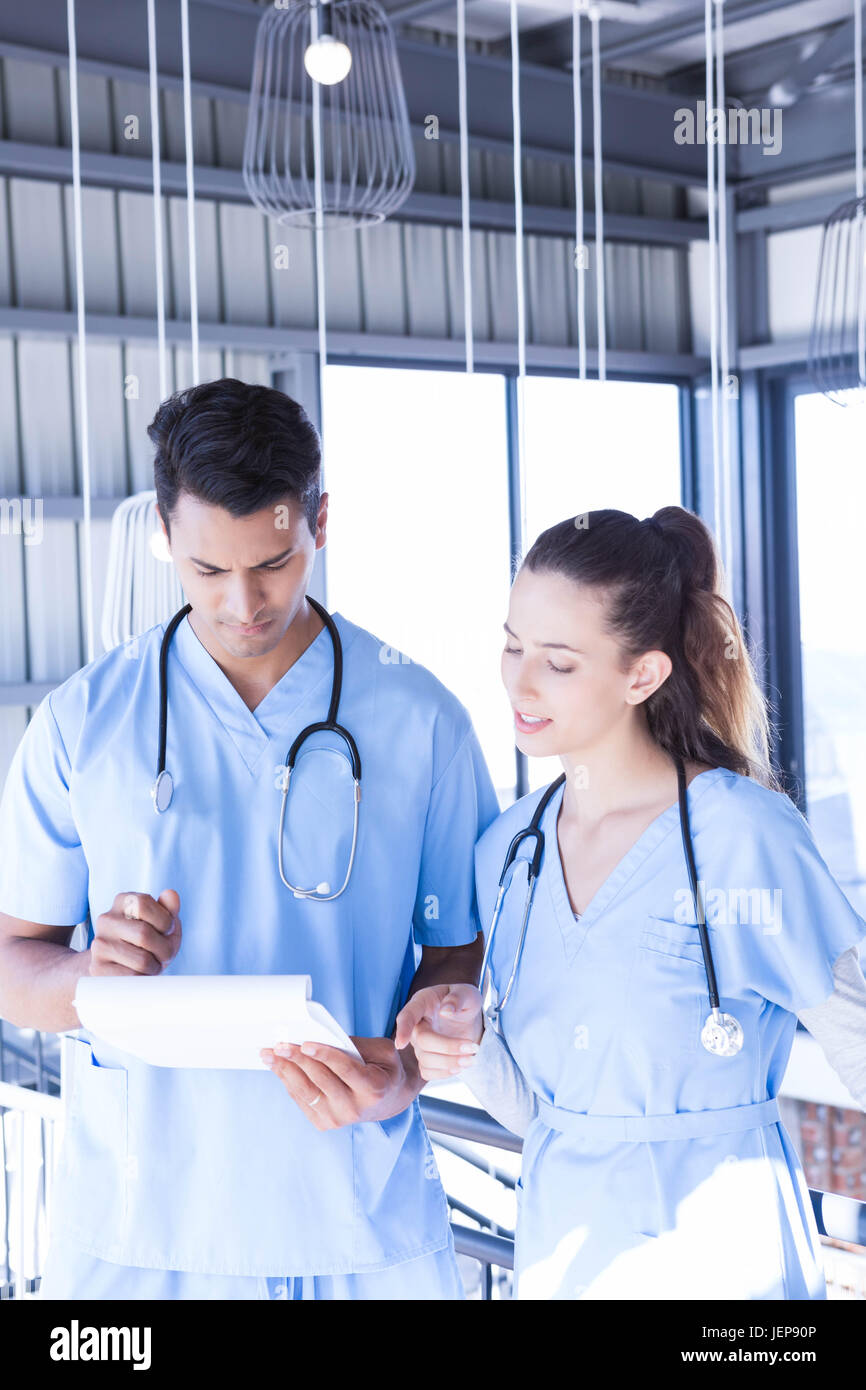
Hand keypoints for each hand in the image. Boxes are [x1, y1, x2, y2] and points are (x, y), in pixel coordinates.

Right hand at [89, 890, 180, 975]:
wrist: (123, 964)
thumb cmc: (149, 941)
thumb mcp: (163, 922)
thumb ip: (169, 908)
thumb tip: (171, 894)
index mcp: (123, 902)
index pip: (143, 904)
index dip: (164, 920)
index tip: (167, 930)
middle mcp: (106, 920)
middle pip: (143, 934)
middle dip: (164, 948)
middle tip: (165, 953)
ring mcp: (99, 944)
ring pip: (141, 959)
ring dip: (155, 966)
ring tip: (152, 964)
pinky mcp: (97, 968)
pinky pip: (131, 977)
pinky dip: (143, 978)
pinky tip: (141, 973)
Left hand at [259, 1036, 419, 1130]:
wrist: (387, 1099)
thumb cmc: (383, 1067)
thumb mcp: (381, 1050)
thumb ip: (353, 1045)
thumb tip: (318, 1036)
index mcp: (373, 1088)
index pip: (344, 1069)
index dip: (324, 1055)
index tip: (305, 1043)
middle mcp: (355, 1108)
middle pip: (320, 1079)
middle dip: (297, 1059)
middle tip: (280, 1044)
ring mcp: (338, 1119)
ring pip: (306, 1091)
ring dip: (285, 1071)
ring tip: (270, 1055)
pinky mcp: (324, 1123)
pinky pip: (301, 1099)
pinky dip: (288, 1081)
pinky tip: (278, 1067)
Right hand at [394, 984, 482, 1082]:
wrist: (470, 1019)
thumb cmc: (466, 1002)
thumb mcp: (468, 994)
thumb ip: (458, 998)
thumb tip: (446, 1010)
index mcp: (423, 1002)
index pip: (408, 1015)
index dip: (403, 1029)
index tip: (401, 1044)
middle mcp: (417, 1024)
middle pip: (422, 1041)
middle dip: (448, 1047)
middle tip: (473, 1047)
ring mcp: (420, 1044)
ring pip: (426, 1059)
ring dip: (450, 1062)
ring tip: (472, 1058)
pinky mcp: (426, 1058)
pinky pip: (427, 1072)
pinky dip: (445, 1072)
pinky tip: (460, 1065)